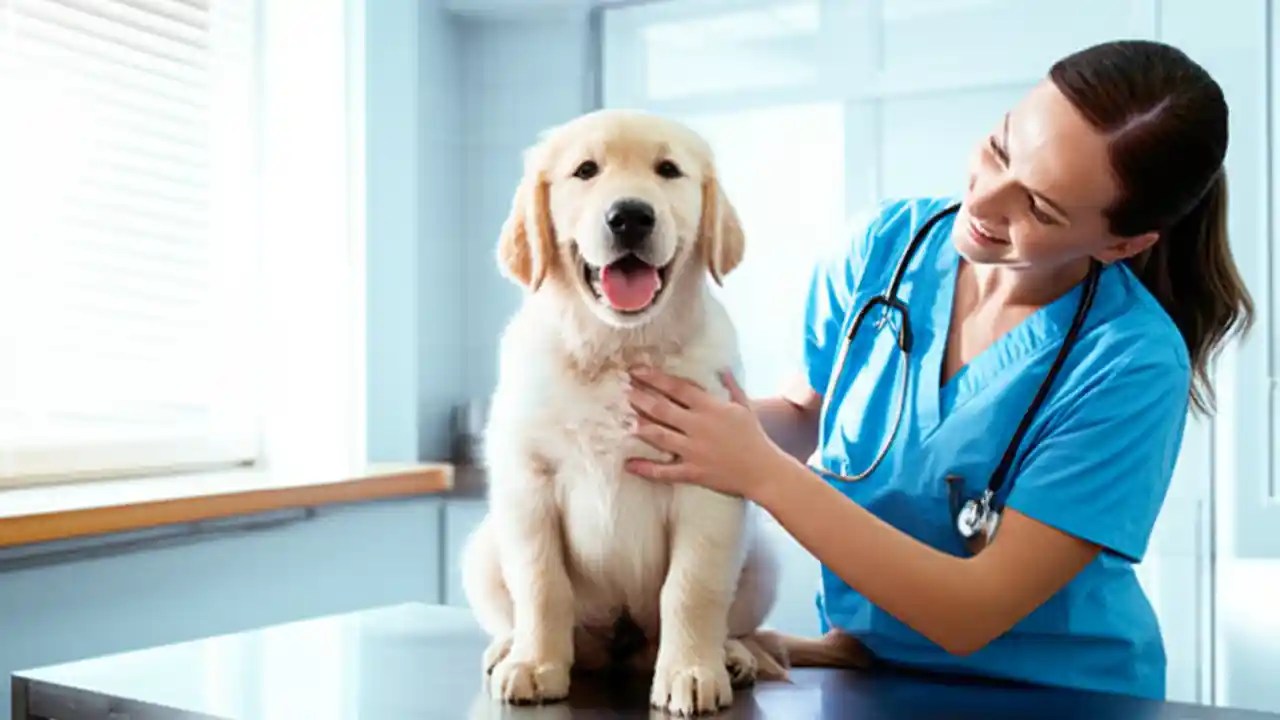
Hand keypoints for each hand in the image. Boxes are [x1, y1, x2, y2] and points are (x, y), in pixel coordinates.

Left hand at [625, 366, 784, 499]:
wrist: (765, 471)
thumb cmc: (755, 438)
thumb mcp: (745, 407)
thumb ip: (731, 387)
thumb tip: (722, 369)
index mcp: (710, 408)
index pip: (677, 388)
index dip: (655, 378)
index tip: (636, 370)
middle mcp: (699, 426)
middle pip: (662, 408)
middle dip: (640, 397)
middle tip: (621, 389)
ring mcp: (694, 450)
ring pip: (659, 436)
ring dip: (639, 426)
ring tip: (620, 419)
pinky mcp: (693, 472)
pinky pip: (665, 471)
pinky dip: (646, 468)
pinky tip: (628, 464)